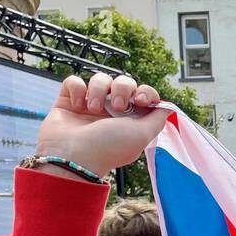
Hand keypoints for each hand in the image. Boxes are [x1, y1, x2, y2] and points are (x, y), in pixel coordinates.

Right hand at [36, 73, 167, 178]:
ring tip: (93, 108)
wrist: (73, 156)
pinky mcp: (69, 101)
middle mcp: (112, 112)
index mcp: (132, 120)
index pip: (143, 95)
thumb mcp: (142, 135)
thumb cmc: (109, 148)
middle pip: (123, 82)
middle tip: (118, 107)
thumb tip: (167, 107)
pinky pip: (74, 81)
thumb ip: (157, 120)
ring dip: (98, 89)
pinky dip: (77, 89)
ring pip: (100, 79)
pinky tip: (77, 105)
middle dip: (122, 89)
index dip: (145, 92)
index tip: (140, 100)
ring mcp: (90, 105)